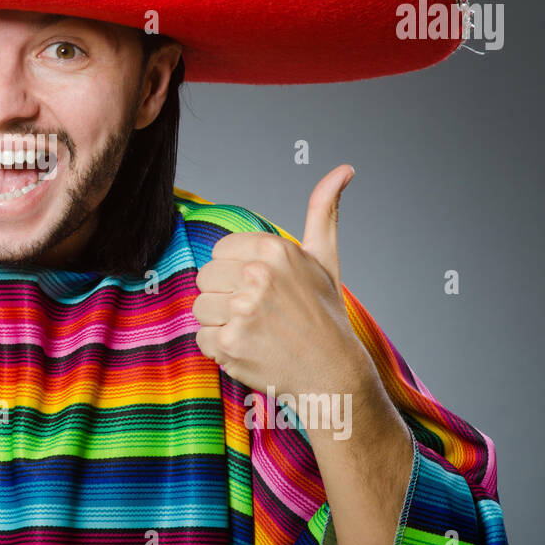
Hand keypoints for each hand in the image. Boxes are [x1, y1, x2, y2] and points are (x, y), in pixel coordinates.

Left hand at [192, 164, 370, 398]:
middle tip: (259, 314)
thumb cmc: (325, 316)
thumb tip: (344, 169)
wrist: (333, 375)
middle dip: (225, 297)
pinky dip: (220, 349)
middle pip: (205, 278)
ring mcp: (243, 310)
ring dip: (221, 323)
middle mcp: (258, 275)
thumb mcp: (325, 259)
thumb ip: (323, 211)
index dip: (235, 272)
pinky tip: (250, 350)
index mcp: (274, 249)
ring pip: (200, 308)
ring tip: (255, 332)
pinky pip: (201, 338)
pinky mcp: (230, 343)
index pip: (219, 251)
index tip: (260, 289)